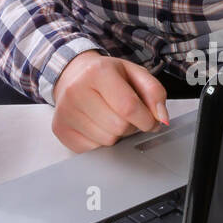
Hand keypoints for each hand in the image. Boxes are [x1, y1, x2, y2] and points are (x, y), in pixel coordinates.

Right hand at [52, 50, 168, 151]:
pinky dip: (100, 141)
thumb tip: (161, 118)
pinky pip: (92, 149)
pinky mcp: (60, 129)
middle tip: (125, 115)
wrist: (72, 74)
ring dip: (115, 134)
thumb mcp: (133, 73)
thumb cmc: (106, 75)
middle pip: (118, 127)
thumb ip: (154, 92)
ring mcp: (65, 111)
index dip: (146, 119)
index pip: (129, 107)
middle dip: (130, 126)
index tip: (149, 120)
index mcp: (97, 72)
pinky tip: (96, 124)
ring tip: (109, 117)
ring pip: (106, 141)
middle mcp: (76, 90)